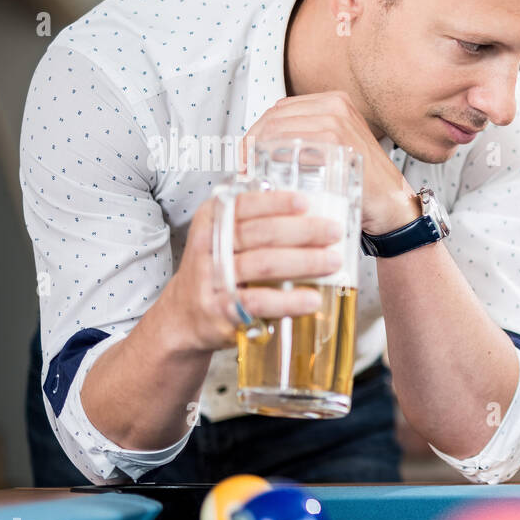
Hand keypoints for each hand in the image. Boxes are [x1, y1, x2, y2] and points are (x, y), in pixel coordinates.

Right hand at [164, 190, 345, 353]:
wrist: (185, 317)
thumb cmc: (217, 273)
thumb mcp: (224, 241)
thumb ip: (256, 225)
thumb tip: (311, 216)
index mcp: (211, 223)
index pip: (244, 205)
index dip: (276, 203)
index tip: (305, 202)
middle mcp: (210, 248)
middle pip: (261, 233)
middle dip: (303, 231)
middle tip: (333, 232)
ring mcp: (215, 280)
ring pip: (264, 264)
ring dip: (304, 262)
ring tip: (333, 261)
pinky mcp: (223, 310)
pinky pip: (260, 301)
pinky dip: (290, 300)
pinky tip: (313, 298)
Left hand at [243, 91, 418, 233]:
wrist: (392, 206)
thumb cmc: (365, 184)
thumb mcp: (339, 151)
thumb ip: (311, 140)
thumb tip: (269, 146)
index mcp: (335, 103)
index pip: (280, 110)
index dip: (257, 132)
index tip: (247, 154)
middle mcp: (335, 105)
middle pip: (273, 116)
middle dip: (251, 143)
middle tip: (244, 167)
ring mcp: (335, 120)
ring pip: (275, 127)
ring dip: (255, 151)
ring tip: (250, 172)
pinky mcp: (334, 138)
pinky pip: (287, 141)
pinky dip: (270, 158)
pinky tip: (266, 173)